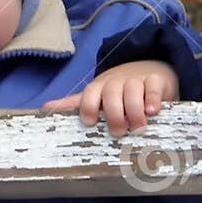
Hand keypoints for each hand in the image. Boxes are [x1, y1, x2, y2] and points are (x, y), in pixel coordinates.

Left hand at [41, 60, 178, 136]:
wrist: (147, 70)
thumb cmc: (118, 91)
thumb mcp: (96, 97)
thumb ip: (75, 104)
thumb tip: (45, 108)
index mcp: (99, 88)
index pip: (90, 94)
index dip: (88, 106)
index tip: (89, 122)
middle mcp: (116, 82)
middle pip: (112, 94)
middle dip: (114, 113)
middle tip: (118, 132)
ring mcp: (136, 80)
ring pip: (133, 90)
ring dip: (134, 110)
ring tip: (137, 128)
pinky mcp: (156, 80)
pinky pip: (153, 87)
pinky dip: (152, 99)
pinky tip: (152, 111)